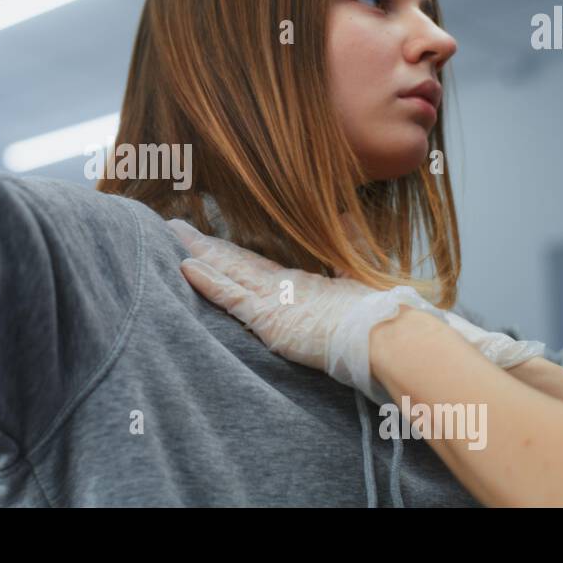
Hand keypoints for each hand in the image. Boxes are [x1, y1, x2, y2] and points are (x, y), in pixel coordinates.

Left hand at [167, 218, 543, 401]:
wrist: (390, 337)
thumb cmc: (382, 321)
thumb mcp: (364, 286)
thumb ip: (352, 257)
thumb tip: (347, 227)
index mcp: (304, 285)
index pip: (259, 265)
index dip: (232, 251)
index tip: (209, 236)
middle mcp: (286, 288)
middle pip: (237, 260)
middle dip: (205, 242)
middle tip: (175, 224)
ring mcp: (277, 302)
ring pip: (229, 272)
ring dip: (199, 253)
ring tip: (172, 235)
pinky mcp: (271, 317)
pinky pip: (232, 297)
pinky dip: (208, 282)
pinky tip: (185, 268)